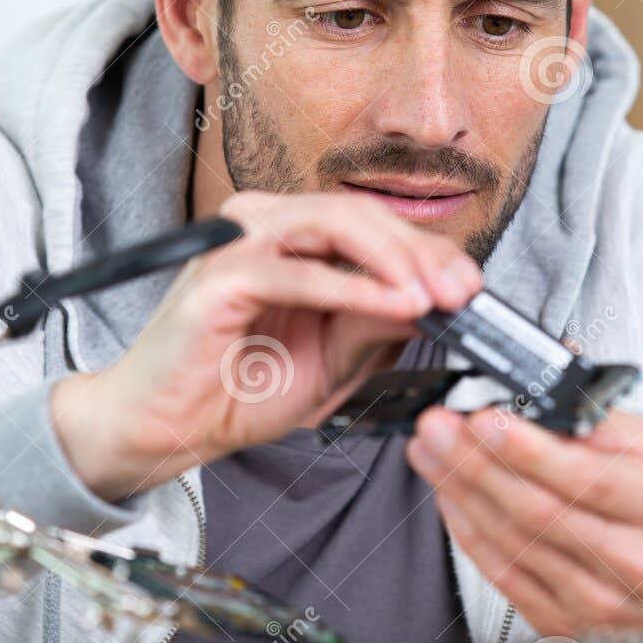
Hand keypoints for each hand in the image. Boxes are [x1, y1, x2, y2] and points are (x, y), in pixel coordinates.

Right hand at [53, 190, 481, 499]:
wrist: (170, 429)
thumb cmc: (243, 389)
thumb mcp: (337, 359)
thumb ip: (381, 324)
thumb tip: (442, 298)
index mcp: (293, 236)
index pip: (375, 224)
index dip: (429, 250)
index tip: (472, 286)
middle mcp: (264, 224)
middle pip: (361, 213)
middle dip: (421, 252)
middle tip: (463, 292)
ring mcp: (237, 242)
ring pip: (334, 224)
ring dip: (394, 259)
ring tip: (435, 297)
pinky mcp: (219, 276)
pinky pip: (299, 272)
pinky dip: (354, 289)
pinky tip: (396, 306)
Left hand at [405, 407, 642, 642]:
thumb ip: (607, 422)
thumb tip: (545, 388)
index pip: (588, 479)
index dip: (529, 449)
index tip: (484, 417)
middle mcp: (635, 564)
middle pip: (537, 512)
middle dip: (475, 464)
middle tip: (436, 426)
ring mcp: (597, 604)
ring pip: (512, 543)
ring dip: (460, 492)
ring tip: (430, 451)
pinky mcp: (566, 626)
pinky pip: (503, 575)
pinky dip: (469, 531)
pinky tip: (449, 496)